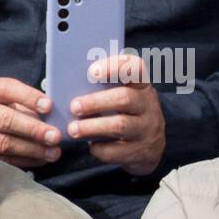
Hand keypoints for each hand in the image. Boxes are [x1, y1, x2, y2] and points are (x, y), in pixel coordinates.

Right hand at [0, 78, 61, 167]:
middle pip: (5, 120)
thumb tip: (55, 118)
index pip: (6, 89)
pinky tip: (41, 159)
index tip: (49, 106)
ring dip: (33, 149)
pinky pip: (1, 159)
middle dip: (34, 129)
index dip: (28, 97)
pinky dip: (25, 160)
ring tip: (54, 152)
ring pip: (4, 143)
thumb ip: (25, 103)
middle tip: (56, 136)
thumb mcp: (3, 98)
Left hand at [68, 54, 165, 175]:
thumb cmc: (126, 113)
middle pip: (124, 98)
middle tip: (74, 107)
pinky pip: (116, 150)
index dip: (114, 67)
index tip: (91, 72)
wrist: (151, 146)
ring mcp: (146, 129)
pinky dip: (99, 148)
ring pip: (119, 126)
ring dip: (91, 127)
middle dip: (95, 102)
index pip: (135, 68)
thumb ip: (103, 88)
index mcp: (141, 86)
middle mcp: (148, 106)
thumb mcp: (123, 96)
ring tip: (73, 129)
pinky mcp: (140, 151)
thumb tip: (67, 87)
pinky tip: (91, 144)